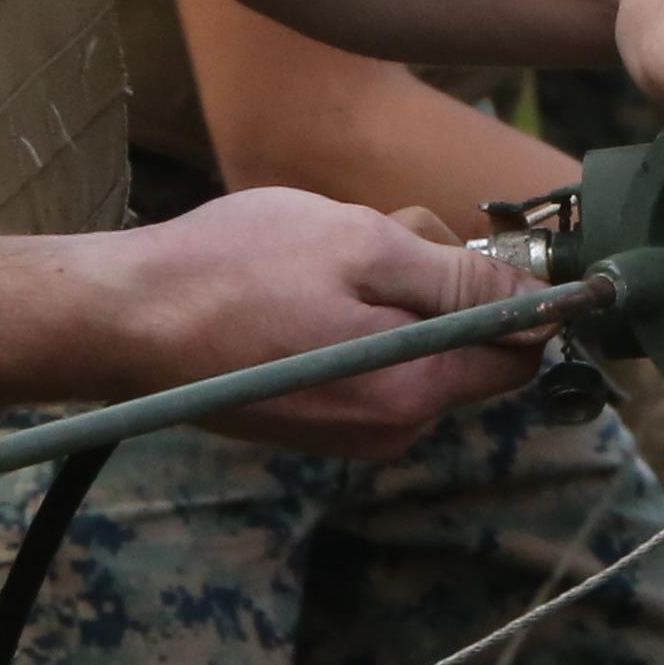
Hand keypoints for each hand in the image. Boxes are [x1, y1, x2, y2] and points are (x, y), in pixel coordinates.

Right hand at [124, 188, 538, 456]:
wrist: (123, 320)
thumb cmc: (233, 271)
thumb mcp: (361, 246)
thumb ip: (459, 279)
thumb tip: (541, 301)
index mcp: (411, 395)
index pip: (519, 356)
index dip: (517, 292)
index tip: (473, 241)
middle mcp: (388, 431)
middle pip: (465, 348)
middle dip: (439, 283)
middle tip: (375, 233)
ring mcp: (346, 431)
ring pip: (412, 348)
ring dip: (388, 292)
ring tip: (321, 255)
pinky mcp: (310, 419)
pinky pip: (367, 361)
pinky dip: (351, 317)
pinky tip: (296, 286)